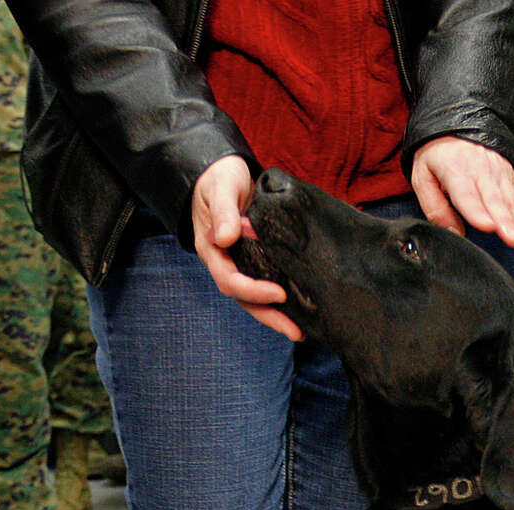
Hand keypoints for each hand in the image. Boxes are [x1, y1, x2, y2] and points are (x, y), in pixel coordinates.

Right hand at [191, 155, 299, 340]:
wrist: (224, 172)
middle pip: (244, 298)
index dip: (253, 290)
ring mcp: (240, 262)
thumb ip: (224, 211)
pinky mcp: (255, 259)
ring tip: (301, 332)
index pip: (229, 279)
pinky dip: (281, 299)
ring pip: (255, 297)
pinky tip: (300, 308)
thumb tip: (227, 237)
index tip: (278, 294)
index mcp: (212, 249)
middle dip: (269, 316)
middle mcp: (225, 261)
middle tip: (296, 332)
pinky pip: (266, 283)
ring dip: (276, 315)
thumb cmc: (220, 177)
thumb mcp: (221, 187)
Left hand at [410, 137, 513, 256]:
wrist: (458, 123)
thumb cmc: (437, 156)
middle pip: (496, 201)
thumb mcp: (422, 176)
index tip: (489, 227)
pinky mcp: (511, 179)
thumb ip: (435, 207)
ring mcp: (500, 174)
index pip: (467, 195)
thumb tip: (454, 234)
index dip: (478, 212)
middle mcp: (482, 172)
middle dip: (508, 224)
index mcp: (456, 170)